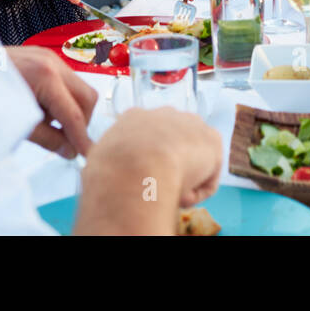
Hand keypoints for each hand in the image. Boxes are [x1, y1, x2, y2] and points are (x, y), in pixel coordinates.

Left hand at [6, 46, 98, 158]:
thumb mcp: (17, 124)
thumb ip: (48, 139)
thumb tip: (69, 150)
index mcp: (46, 78)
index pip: (75, 115)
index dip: (83, 138)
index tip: (88, 155)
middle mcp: (52, 63)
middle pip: (87, 97)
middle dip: (81, 121)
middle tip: (66, 140)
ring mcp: (49, 56)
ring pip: (78, 87)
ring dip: (71, 109)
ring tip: (45, 122)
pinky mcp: (43, 56)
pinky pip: (65, 80)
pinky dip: (60, 97)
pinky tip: (39, 107)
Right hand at [75, 108, 222, 233]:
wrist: (137, 165)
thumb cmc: (111, 169)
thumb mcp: (98, 163)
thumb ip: (106, 162)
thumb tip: (100, 174)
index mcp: (133, 118)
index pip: (144, 137)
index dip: (144, 161)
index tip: (140, 179)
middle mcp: (163, 114)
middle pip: (171, 144)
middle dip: (168, 166)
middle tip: (158, 187)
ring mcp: (189, 123)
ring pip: (190, 160)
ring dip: (183, 179)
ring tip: (169, 195)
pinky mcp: (211, 139)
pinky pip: (207, 174)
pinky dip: (197, 190)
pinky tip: (183, 196)